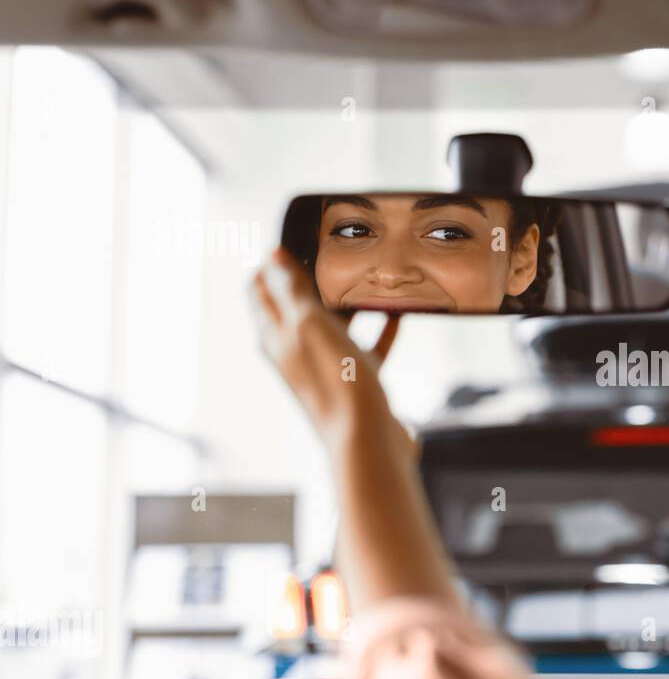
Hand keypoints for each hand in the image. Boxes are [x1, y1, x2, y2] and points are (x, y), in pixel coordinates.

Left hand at [250, 248, 402, 452]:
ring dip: (349, 301)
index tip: (294, 237)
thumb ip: (289, 289)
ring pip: (335, 324)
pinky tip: (399, 313)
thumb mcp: (308, 325)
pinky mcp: (357, 380)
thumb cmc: (336, 382)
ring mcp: (328, 366)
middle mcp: (297, 351)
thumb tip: (270, 255)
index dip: (271, 262)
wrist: (368, 440)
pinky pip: (368, 346)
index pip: (259, 289)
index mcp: (276, 336)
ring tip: (370, 276)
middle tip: (336, 251)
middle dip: (313, 276)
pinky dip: (381, 328)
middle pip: (298, 304)